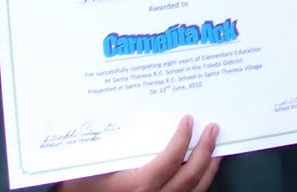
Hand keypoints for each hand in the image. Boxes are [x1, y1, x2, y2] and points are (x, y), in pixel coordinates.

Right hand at [59, 117, 219, 190]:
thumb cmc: (80, 189)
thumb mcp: (94, 164)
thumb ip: (116, 145)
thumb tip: (133, 113)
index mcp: (136, 186)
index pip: (170, 161)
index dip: (183, 139)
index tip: (188, 120)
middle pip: (189, 176)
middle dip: (205, 150)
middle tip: (213, 129)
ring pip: (195, 191)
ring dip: (209, 167)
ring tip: (216, 149)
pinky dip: (202, 185)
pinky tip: (204, 173)